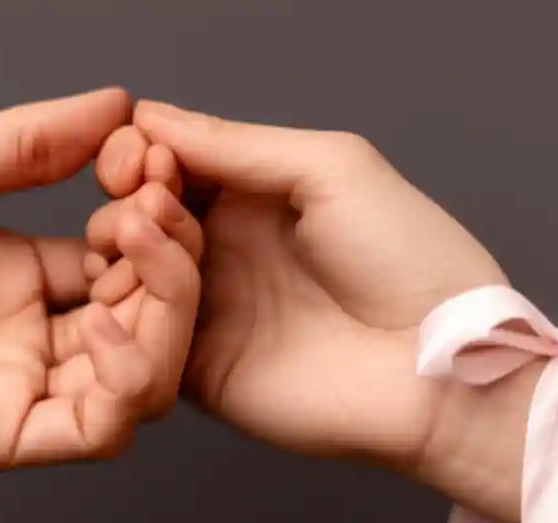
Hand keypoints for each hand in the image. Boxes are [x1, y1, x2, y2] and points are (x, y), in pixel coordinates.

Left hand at [0, 88, 197, 476]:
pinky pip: (102, 426)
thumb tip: (112, 105)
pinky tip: (105, 324)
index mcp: (8, 269)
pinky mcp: (5, 434)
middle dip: (169, 258)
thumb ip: (28, 143)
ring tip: (134, 254)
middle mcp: (22, 330)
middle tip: (150, 210)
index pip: (119, 254)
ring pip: (144, 372)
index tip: (148, 169)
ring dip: (166, 313)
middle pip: (147, 311)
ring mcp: (17, 384)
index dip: (148, 215)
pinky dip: (130, 379)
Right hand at [93, 101, 505, 471]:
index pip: (171, 164)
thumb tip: (153, 117)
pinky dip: (125, 305)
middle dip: (127, 199)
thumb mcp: (331, 169)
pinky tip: (139, 282)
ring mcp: (209, 311)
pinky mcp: (197, 370)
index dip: (140, 152)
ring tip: (146, 237)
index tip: (135, 154)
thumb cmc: (409, 260)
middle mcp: (225, 251)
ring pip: (126, 272)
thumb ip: (237, 145)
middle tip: (149, 202)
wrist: (435, 369)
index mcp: (257, 198)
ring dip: (121, 246)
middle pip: (138, 215)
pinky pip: (139, 335)